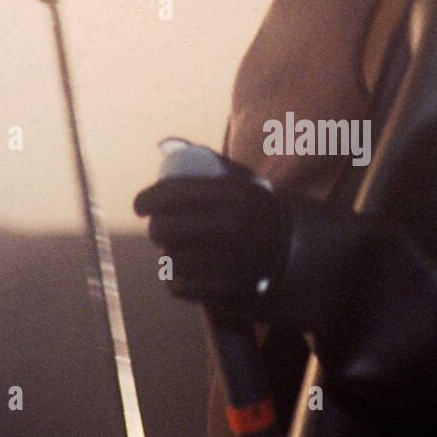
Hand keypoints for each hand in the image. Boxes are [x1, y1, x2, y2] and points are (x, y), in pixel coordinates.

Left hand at [133, 154, 289, 313]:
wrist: (296, 250)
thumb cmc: (257, 209)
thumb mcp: (243, 179)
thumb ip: (207, 159)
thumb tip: (163, 145)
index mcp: (235, 194)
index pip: (172, 195)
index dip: (147, 200)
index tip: (140, 206)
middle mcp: (233, 226)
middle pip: (165, 229)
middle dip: (156, 229)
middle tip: (160, 229)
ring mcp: (231, 261)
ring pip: (169, 260)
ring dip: (167, 256)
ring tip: (174, 252)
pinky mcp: (228, 291)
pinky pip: (179, 286)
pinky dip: (176, 281)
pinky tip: (182, 274)